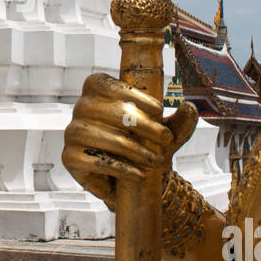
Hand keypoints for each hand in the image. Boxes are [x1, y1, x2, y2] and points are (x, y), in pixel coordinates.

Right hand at [62, 73, 196, 211]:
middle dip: (143, 126)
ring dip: (134, 151)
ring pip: (102, 137)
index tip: (159, 110)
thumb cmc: (146, 144)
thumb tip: (190, 108)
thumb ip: (180, 121)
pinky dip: (121, 169)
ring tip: (156, 161)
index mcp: (96, 92)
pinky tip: (139, 174)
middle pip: (108, 111)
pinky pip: (94, 161)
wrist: (131, 177)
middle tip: (166, 140)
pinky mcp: (70, 158)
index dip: (131, 94)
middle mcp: (79, 108)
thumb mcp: (167, 132)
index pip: (104, 83)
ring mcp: (72, 133)